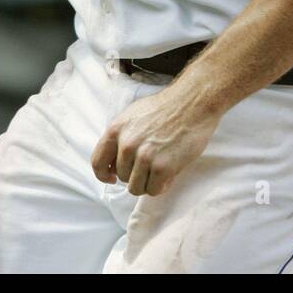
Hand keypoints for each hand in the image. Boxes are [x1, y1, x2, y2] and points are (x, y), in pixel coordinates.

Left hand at [91, 82, 222, 195]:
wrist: (194, 102)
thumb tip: (113, 163)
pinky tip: (170, 173)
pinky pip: (153, 190)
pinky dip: (162, 185)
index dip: (104, 175)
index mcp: (116, 130)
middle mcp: (126, 144)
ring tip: (161, 169)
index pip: (98, 163)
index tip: (113, 178)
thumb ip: (120, 137)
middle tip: (153, 163)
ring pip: (136, 188)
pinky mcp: (162, 167)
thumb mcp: (133, 115)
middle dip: (136, 174)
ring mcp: (144, 156)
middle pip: (122, 177)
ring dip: (148, 182)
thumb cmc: (167, 108)